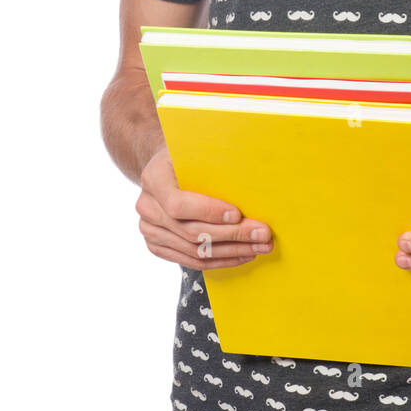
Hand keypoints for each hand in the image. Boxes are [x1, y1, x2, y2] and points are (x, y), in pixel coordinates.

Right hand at [136, 145, 272, 270]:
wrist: (166, 169)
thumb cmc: (188, 157)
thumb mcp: (195, 149)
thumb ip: (213, 161)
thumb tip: (250, 175)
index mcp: (154, 178)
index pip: (178, 203)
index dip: (208, 211)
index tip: (238, 214)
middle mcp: (147, 207)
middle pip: (191, 232)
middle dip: (232, 235)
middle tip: (262, 234)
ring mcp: (150, 230)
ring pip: (194, 251)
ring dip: (231, 252)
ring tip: (259, 246)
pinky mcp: (158, 246)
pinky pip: (191, 261)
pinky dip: (220, 261)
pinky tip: (241, 255)